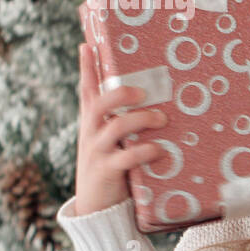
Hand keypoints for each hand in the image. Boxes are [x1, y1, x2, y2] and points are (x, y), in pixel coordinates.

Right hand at [74, 43, 168, 215]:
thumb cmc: (113, 167)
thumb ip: (125, 121)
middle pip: (97, 103)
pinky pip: (126, 157)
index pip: (86, 89)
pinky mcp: (106, 171)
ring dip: (141, 120)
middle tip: (142, 91)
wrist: (97, 206)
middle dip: (119, 93)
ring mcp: (97, 152)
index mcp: (93, 122)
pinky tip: (160, 150)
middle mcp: (91, 133)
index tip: (87, 44)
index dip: (87, 68)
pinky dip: (145, 151)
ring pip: (114, 128)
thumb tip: (156, 100)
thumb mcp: (114, 141)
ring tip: (162, 118)